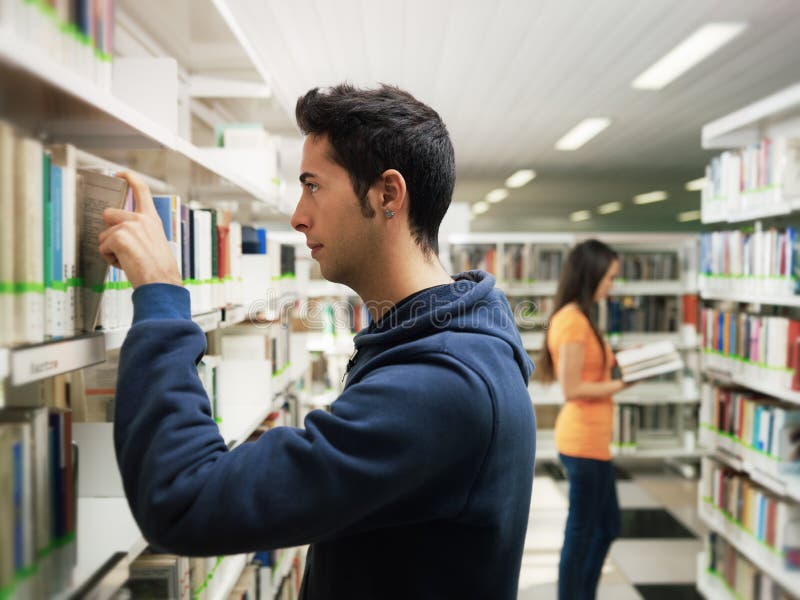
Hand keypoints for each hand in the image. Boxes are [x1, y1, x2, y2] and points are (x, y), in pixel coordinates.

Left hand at [97, 171, 181, 288]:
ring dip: (110, 248)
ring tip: (127, 259)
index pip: (141, 189)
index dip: (129, 178)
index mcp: (152, 219)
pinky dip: (110, 258)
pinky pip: (102, 247)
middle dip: (109, 230)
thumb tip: (120, 231)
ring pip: (103, 233)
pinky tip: (124, 264)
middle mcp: (141, 219)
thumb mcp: (155, 242)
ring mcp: (129, 226)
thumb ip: (140, 231)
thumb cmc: (160, 269)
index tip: (120, 174)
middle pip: (109, 213)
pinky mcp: (119, 237)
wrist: (161, 283)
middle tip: (122, 247)